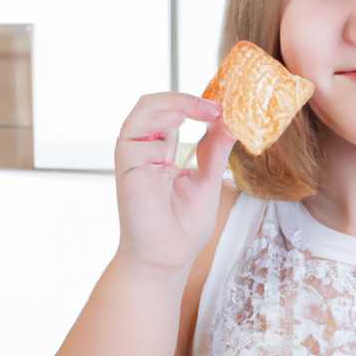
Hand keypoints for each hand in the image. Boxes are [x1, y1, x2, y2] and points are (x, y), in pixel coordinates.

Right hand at [114, 92, 235, 271]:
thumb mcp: (208, 181)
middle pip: (156, 104)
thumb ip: (215, 151)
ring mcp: (134, 155)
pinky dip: (161, 128)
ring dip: (177, 103)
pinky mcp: (125, 164)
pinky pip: (136, 133)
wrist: (168, 256)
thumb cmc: (184, 227)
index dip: (197, 105)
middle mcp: (146, 148)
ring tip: (208, 111)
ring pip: (145, 109)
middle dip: (187, 99)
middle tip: (217, 106)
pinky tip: (178, 143)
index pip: (173, 113)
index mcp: (163, 151)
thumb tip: (229, 122)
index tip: (225, 109)